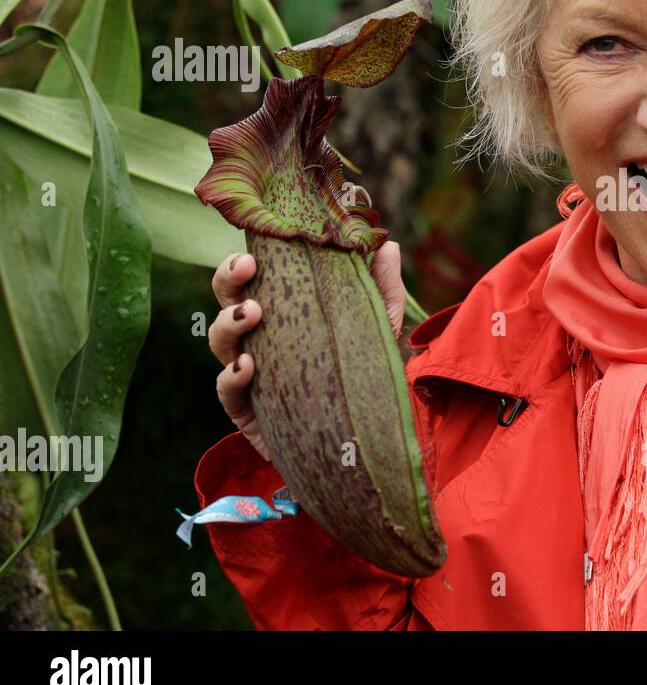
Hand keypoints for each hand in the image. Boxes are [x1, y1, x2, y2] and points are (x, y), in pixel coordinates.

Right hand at [209, 241, 408, 459]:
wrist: (360, 440)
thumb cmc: (361, 372)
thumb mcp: (377, 328)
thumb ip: (382, 288)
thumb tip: (388, 244)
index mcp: (281, 311)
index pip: (252, 278)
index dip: (244, 261)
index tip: (255, 248)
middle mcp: (258, 338)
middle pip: (226, 301)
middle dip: (227, 280)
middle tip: (246, 268)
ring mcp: (248, 374)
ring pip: (220, 342)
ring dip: (229, 323)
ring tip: (252, 312)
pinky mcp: (247, 411)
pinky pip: (227, 391)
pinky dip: (231, 376)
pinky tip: (247, 366)